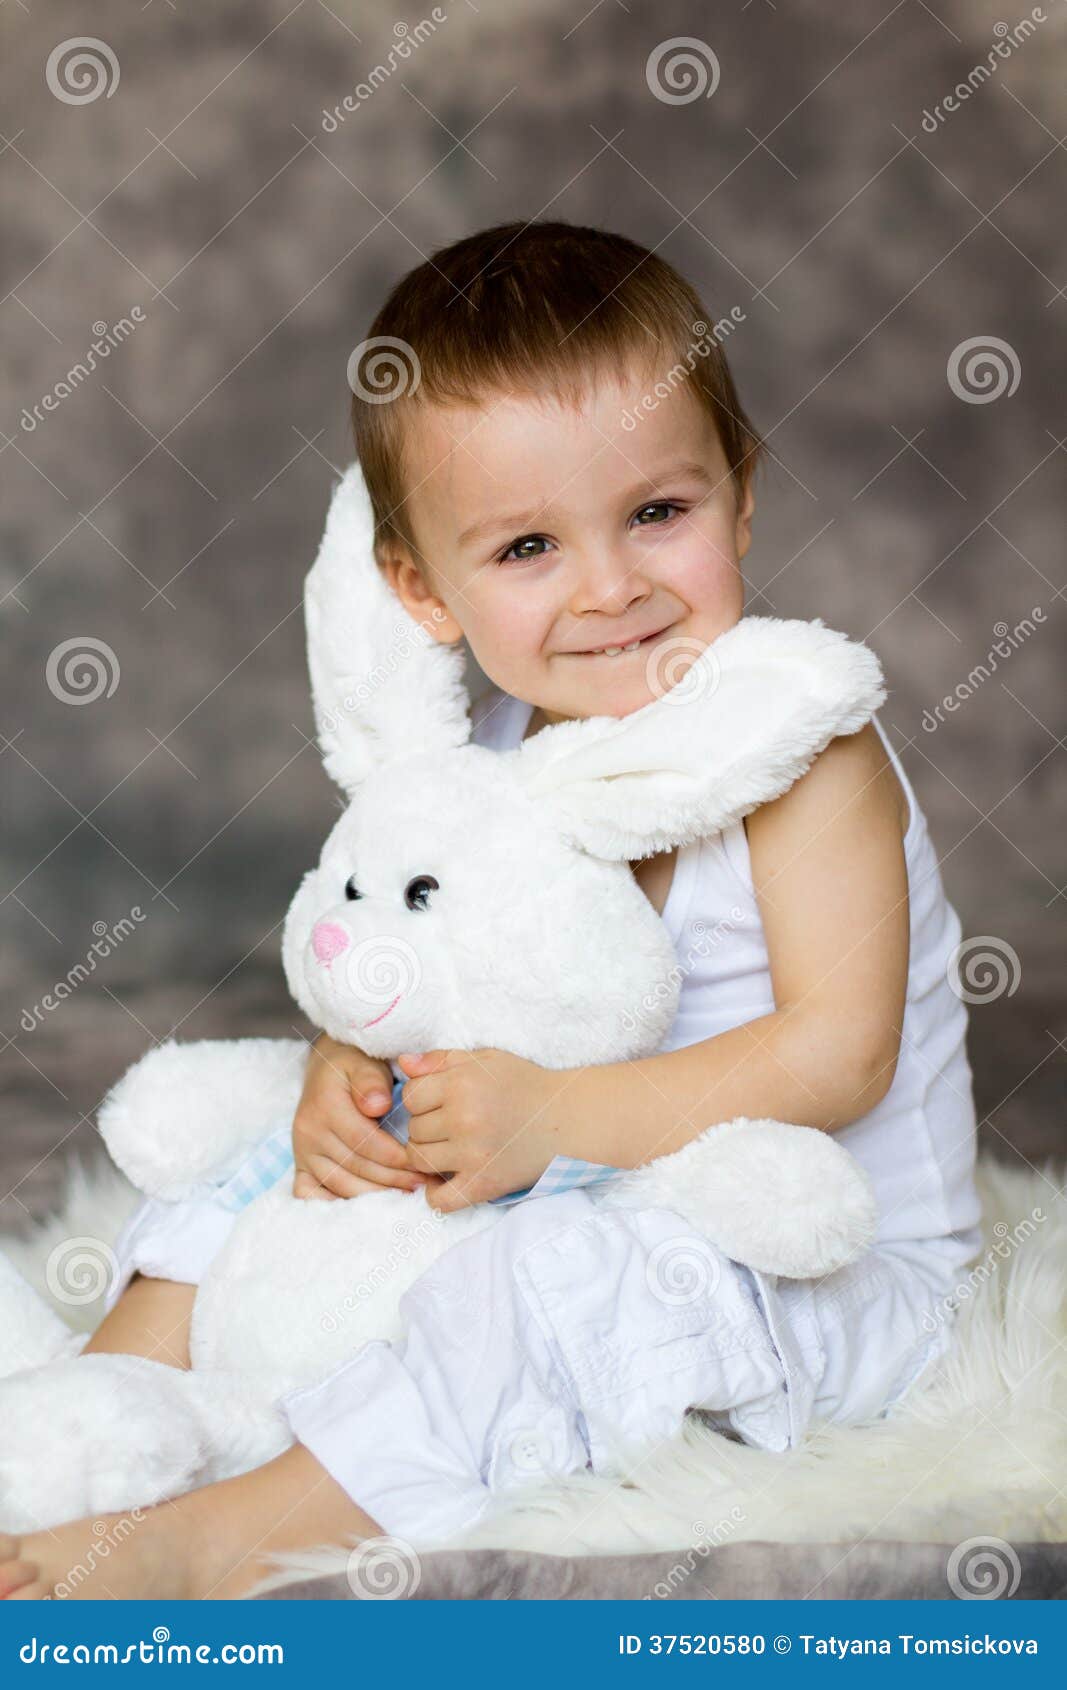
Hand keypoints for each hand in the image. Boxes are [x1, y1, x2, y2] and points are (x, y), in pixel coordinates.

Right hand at [292, 1033, 432, 1200]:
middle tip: (424, 1184)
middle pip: (355, 1168)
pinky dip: (337, 1204)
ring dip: (375, 1194)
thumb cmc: (353, 1066)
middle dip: (393, 1179)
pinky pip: (312, 1194)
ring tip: (406, 1193)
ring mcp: (302, 1151)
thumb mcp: (364, 1062)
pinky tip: (366, 1206)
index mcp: (325, 1106)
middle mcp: (308, 1132)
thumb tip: (378, 1106)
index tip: (423, 1163)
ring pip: (340, 1185)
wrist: (326, 1068)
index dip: (396, 1157)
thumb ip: (371, 1080)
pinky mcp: (301, 1164)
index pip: (365, 1142)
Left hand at [396, 1047, 555, 1212]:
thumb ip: (442, 1059)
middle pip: (413, 1129)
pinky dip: (436, 1194)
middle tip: (451, 1125)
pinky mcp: (484, 1184)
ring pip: (418, 1160)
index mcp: (462, 1084)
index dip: (421, 1099)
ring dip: (428, 1156)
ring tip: (448, 1149)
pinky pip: (440, 1200)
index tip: (440, 1102)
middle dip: (427, 1126)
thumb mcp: (487, 1060)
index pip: (410, 1096)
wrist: (569, 1120)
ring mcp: (472, 1155)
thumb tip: (403, 1064)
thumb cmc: (526, 1085)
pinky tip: (447, 1180)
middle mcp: (463, 1119)